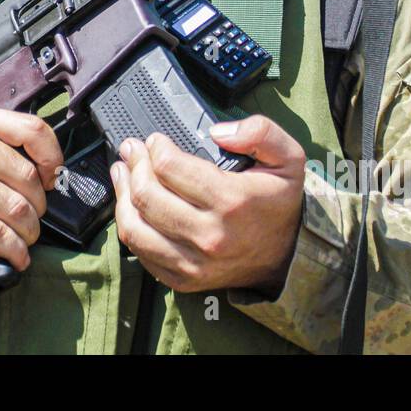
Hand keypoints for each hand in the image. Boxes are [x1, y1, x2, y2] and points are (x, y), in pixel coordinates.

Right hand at [0, 103, 62, 271]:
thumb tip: (30, 164)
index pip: (32, 130)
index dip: (52, 158)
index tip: (51, 177)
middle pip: (26, 177)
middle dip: (40, 205)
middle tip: (36, 217)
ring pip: (14, 207)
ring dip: (29, 230)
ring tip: (27, 238)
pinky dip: (12, 249)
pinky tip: (16, 257)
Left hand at [110, 116, 305, 293]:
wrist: (286, 257)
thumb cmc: (279, 204)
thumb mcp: (289, 158)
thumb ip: (260, 132)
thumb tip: (218, 132)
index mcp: (232, 201)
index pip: (171, 167)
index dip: (156, 147)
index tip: (155, 140)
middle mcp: (210, 235)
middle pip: (147, 195)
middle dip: (134, 165)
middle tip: (132, 150)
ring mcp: (194, 261)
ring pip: (135, 226)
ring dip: (122, 194)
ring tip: (123, 173)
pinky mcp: (183, 278)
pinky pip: (141, 252)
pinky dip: (130, 225)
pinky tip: (130, 205)